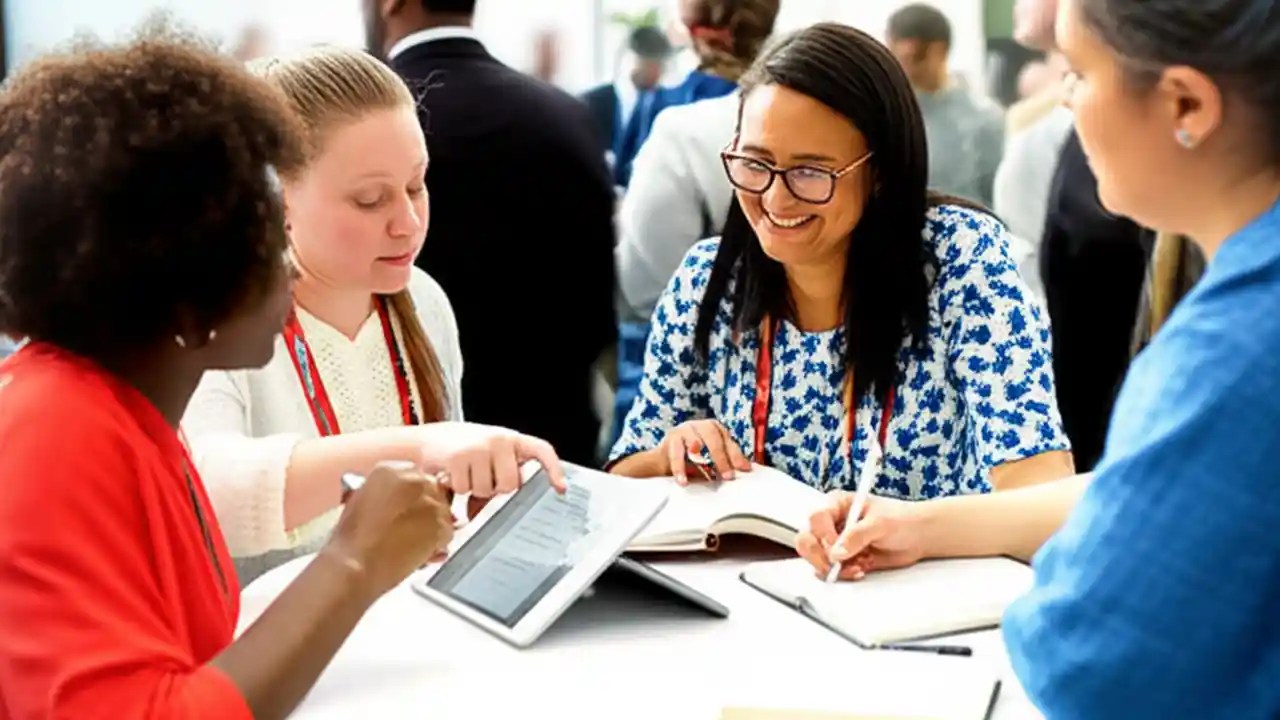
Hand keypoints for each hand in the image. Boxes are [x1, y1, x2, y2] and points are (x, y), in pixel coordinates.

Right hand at [323, 461, 453, 598]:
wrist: (356, 563)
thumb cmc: (352, 538)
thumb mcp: (360, 500)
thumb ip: (385, 490)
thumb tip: (398, 497)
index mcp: (390, 470)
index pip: (413, 475)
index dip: (412, 495)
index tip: (407, 506)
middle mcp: (414, 479)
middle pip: (431, 490)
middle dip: (425, 507)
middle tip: (411, 526)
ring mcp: (431, 501)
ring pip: (442, 511)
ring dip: (432, 526)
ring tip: (412, 541)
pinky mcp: (442, 525)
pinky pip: (446, 532)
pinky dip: (436, 544)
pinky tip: (418, 552)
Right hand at [407, 422, 565, 498]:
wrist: (425, 439)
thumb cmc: (460, 451)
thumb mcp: (484, 459)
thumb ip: (498, 479)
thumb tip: (503, 513)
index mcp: (510, 439)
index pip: (541, 450)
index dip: (554, 469)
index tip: (561, 488)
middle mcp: (498, 439)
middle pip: (511, 484)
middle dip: (495, 489)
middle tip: (480, 478)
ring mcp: (478, 447)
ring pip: (486, 489)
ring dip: (473, 489)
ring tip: (463, 473)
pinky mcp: (458, 457)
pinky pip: (466, 489)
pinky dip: (457, 487)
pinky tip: (450, 474)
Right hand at [659, 419, 750, 484]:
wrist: (665, 460)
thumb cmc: (693, 459)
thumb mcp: (712, 460)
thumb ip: (727, 462)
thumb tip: (745, 469)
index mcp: (715, 428)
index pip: (728, 440)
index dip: (736, 455)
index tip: (743, 469)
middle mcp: (701, 425)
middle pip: (713, 437)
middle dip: (721, 457)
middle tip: (727, 476)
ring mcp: (685, 429)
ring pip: (695, 442)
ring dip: (702, 461)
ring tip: (707, 477)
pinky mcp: (672, 437)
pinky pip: (677, 453)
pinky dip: (680, 468)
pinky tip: (683, 481)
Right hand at [796, 491, 926, 580]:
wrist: (918, 537)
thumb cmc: (902, 520)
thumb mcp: (880, 523)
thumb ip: (857, 536)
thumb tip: (837, 552)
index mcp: (837, 505)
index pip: (816, 519)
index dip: (823, 535)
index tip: (837, 548)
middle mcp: (832, 523)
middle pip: (807, 540)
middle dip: (819, 556)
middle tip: (835, 566)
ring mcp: (836, 542)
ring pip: (817, 559)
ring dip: (835, 568)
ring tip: (858, 566)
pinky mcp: (843, 559)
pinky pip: (831, 571)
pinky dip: (843, 574)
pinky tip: (861, 569)